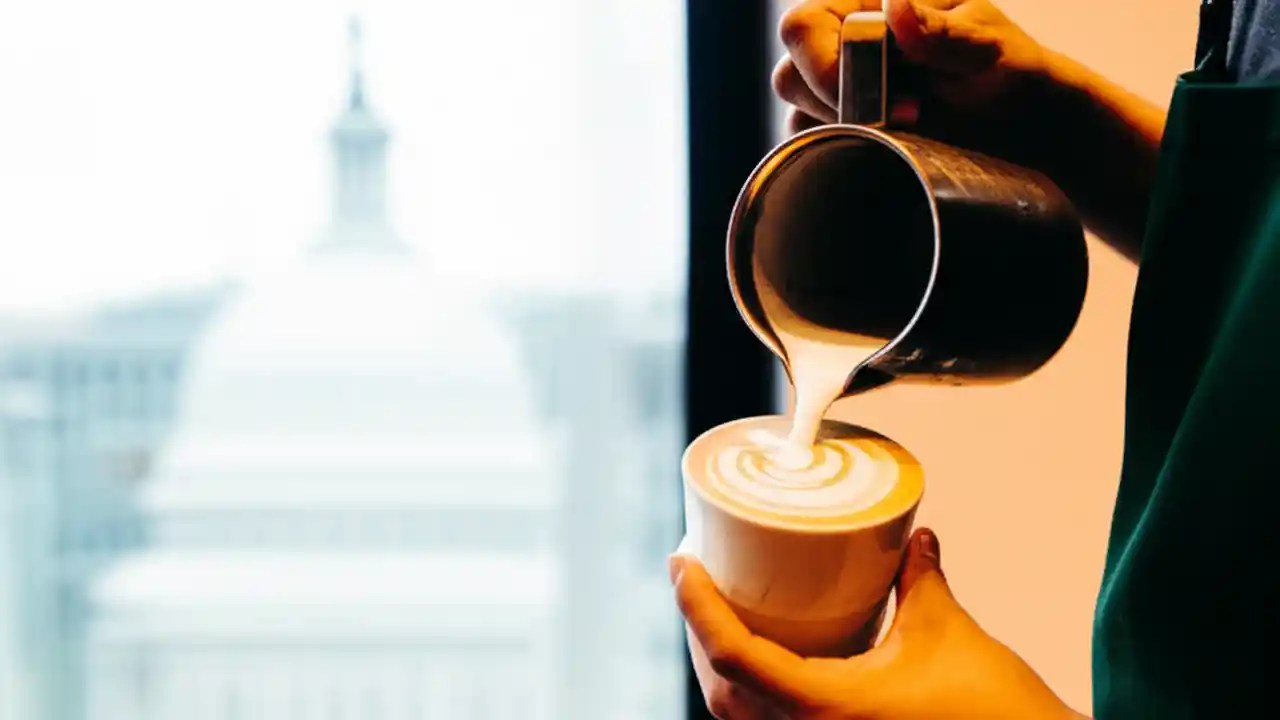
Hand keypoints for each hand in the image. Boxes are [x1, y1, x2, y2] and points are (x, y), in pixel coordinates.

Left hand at [670, 528, 1087, 719]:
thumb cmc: (994, 710)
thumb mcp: (947, 631)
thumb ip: (919, 577)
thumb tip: (913, 534)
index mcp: (828, 709)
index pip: (734, 655)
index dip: (695, 607)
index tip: (680, 560)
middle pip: (722, 689)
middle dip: (697, 631)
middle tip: (693, 573)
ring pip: (739, 714)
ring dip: (717, 662)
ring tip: (714, 607)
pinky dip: (747, 689)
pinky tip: (754, 655)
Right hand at [773, 0, 1048, 150]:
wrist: (1024, 129)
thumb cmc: (1011, 74)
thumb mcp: (988, 49)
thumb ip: (942, 32)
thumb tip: (896, 9)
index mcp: (870, 7)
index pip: (803, 24)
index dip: (826, 64)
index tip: (884, 97)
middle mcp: (842, 45)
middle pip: (790, 75)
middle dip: (839, 108)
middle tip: (904, 120)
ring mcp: (839, 93)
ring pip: (798, 116)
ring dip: (843, 135)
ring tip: (904, 136)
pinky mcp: (843, 133)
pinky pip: (812, 150)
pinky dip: (839, 159)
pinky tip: (886, 155)